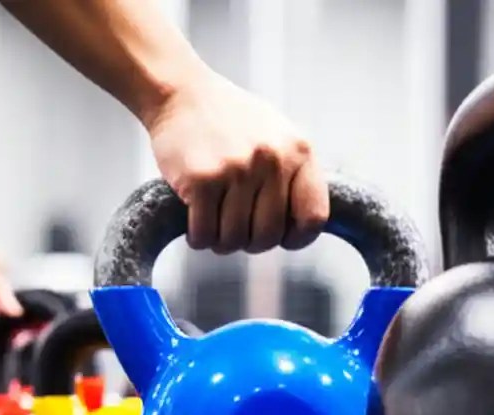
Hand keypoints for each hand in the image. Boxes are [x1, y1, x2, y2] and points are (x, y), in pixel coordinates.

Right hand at [144, 70, 328, 253]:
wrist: (180, 93)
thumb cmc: (229, 120)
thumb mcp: (276, 135)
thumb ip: (293, 174)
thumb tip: (303, 225)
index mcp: (299, 150)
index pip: (314, 217)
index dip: (298, 237)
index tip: (282, 238)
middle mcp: (272, 160)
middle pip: (269, 235)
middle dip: (251, 242)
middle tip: (236, 230)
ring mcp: (237, 170)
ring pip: (234, 239)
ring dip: (221, 242)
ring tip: (214, 223)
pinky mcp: (202, 180)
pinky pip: (204, 233)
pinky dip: (198, 237)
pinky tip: (195, 223)